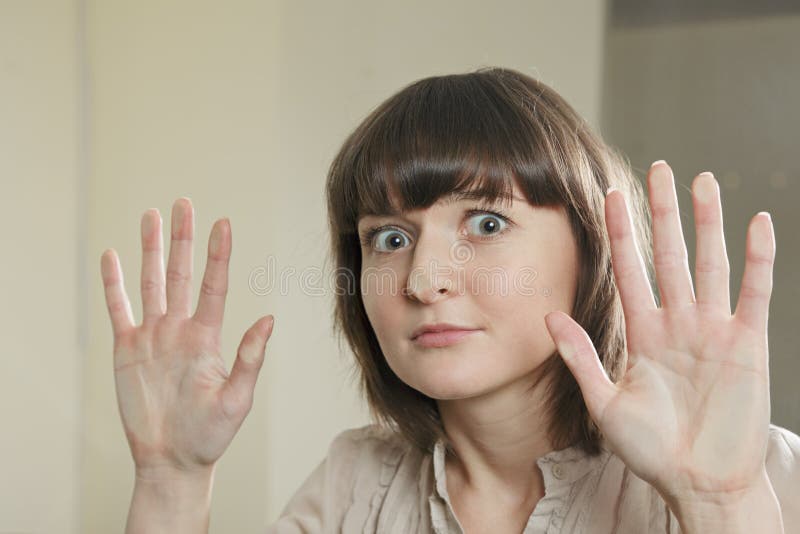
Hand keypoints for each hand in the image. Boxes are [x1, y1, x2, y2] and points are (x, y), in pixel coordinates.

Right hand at [101, 198, 273, 477]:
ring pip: (150, 282)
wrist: (173, 459)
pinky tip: (112, 256)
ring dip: (150, 250)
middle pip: (180, 273)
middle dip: (182, 238)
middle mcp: (179, 329)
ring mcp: (152, 336)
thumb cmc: (210, 434)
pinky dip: (113, 283)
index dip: (217, 254)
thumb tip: (269, 318)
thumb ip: (250, 358)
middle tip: (183, 203)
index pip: (213, 285)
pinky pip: (118, 309)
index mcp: (206, 336)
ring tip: (150, 216)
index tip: (223, 223)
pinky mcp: (127, 349)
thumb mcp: (238, 399)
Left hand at [544, 161, 774, 505]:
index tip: (606, 195)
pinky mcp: (749, 344)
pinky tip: (756, 221)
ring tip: (701, 181)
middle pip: (668, 255)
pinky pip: (755, 292)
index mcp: (643, 335)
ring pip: (709, 263)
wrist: (699, 484)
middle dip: (661, 212)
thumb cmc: (651, 450)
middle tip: (657, 168)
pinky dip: (758, 258)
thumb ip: (581, 358)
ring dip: (706, 222)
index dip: (619, 233)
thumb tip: (549, 316)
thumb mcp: (605, 403)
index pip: (628, 271)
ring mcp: (714, 330)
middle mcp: (678, 323)